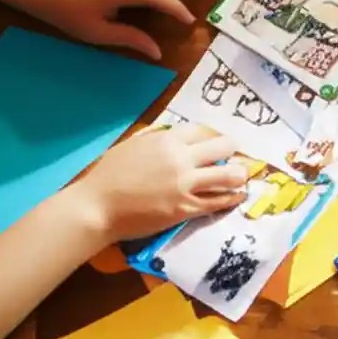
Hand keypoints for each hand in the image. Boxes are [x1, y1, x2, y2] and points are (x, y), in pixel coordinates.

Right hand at [71, 124, 247, 243]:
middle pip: (223, 147)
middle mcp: (180, 158)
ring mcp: (186, 184)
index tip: (219, 144)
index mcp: (166, 139)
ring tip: (241, 177)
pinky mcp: (187, 208)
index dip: (214, 136)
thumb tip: (174, 133)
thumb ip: (155, 137)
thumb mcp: (131, 145)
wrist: (96, 207)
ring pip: (229, 176)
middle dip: (232, 151)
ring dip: (239, 175)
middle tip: (235, 158)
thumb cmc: (107, 175)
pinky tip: (238, 196)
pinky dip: (233, 198)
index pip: (204, 130)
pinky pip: (219, 201)